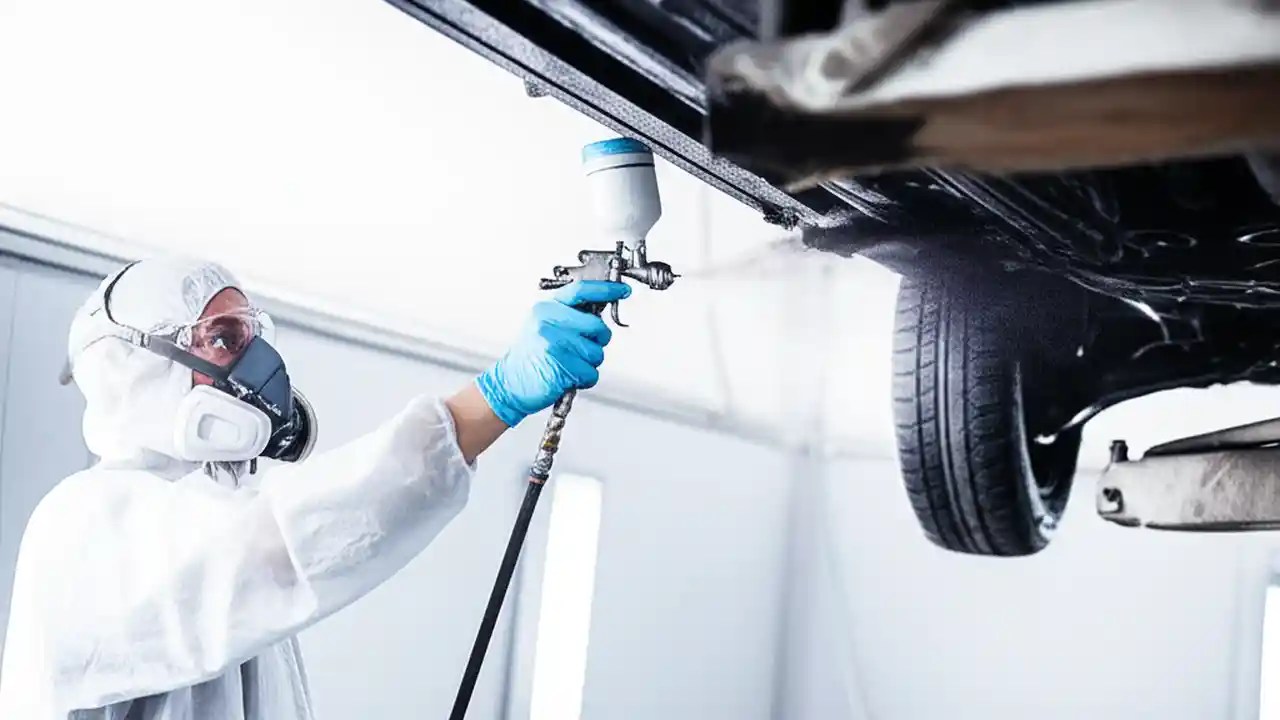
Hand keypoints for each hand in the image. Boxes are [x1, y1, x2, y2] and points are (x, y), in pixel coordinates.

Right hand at [475, 280, 630, 426]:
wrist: (508, 384)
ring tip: (569, 363)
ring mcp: (555, 344)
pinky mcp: (561, 367)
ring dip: (589, 363)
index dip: (606, 289)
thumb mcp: (542, 324)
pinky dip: (584, 379)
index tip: (622, 290)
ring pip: (597, 352)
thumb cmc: (529, 356)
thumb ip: (568, 313)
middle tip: (581, 348)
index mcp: (546, 308)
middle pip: (597, 325)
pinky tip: (568, 376)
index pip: (581, 291)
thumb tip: (598, 308)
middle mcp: (549, 322)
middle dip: (598, 340)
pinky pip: (591, 372)